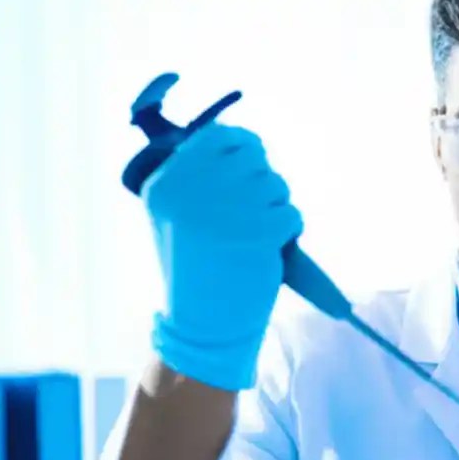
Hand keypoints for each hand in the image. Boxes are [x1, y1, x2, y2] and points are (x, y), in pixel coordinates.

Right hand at [142, 123, 301, 390]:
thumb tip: (242, 141)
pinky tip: (273, 248)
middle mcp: (191, 191)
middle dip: (262, 179)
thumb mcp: (176, 216)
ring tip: (257, 235)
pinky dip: (291, 229)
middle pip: (252, 155)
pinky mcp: (257, 232)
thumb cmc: (196, 268)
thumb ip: (198, 176)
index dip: (242, 144)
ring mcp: (224, 210)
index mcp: (166, 184)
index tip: (250, 161)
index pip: (216, 135)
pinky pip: (292, 213)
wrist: (202, 325)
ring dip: (277, 206)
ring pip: (276, 183)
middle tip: (256, 208)